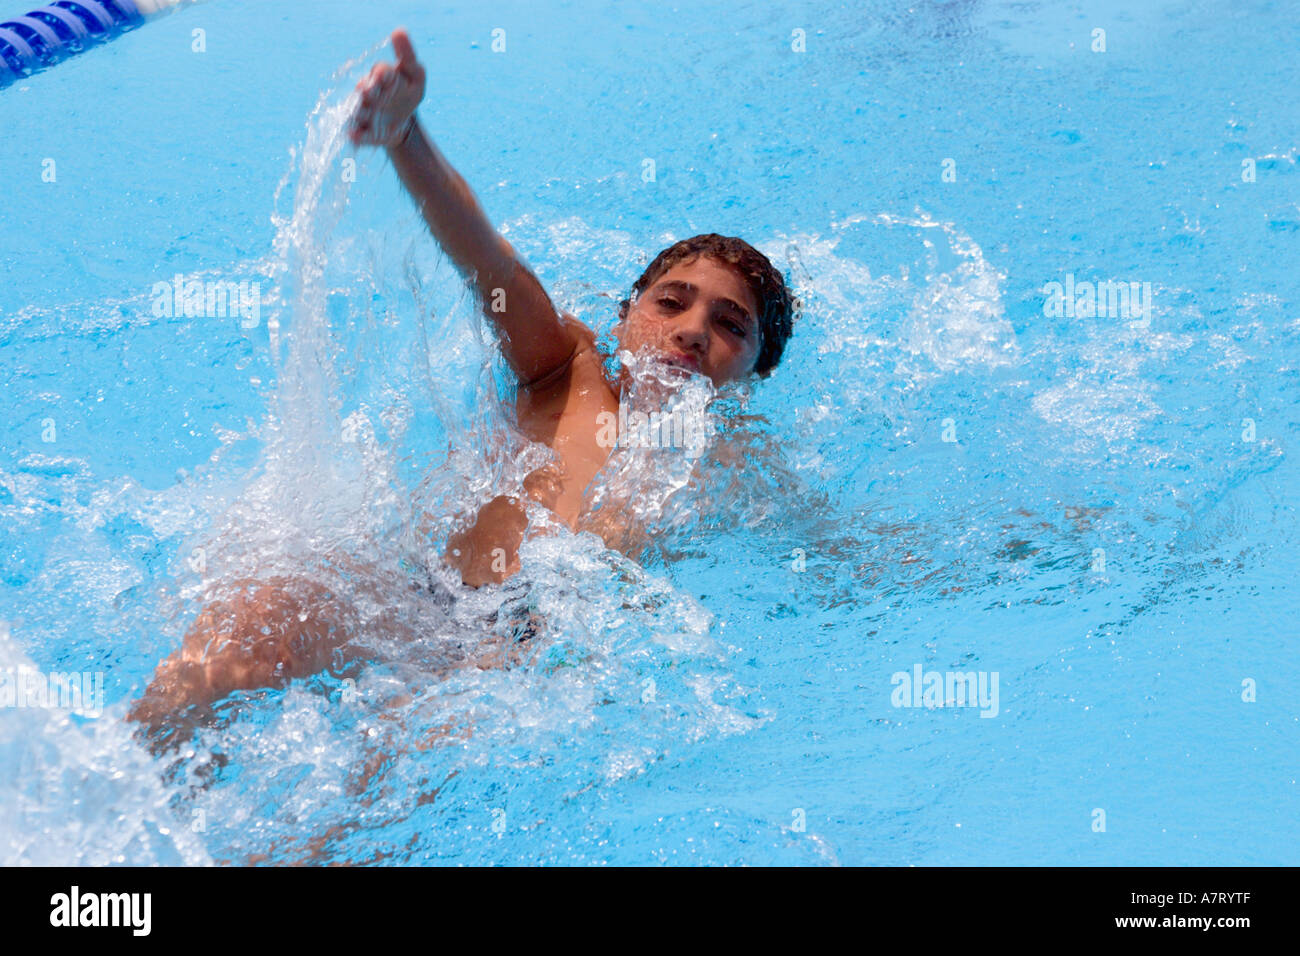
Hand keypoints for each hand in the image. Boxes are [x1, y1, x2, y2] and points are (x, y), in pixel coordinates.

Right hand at [349, 28, 426, 147]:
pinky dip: (356, 136)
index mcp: (381, 78)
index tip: (385, 72)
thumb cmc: (408, 91)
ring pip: (358, 112)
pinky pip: (357, 135)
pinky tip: (354, 137)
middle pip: (365, 91)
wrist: (403, 120)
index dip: (383, 74)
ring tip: (362, 114)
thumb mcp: (415, 75)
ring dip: (359, 113)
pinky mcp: (364, 133)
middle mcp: (369, 93)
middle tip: (369, 90)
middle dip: (368, 91)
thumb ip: (408, 56)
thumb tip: (399, 31)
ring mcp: (365, 113)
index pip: (381, 73)